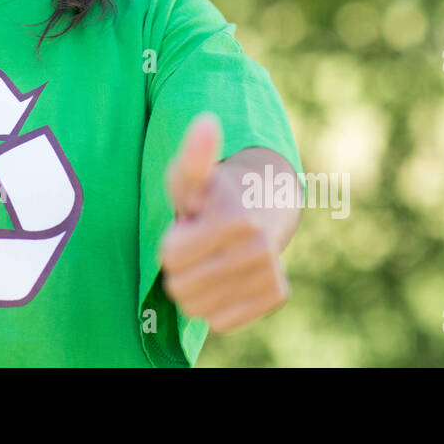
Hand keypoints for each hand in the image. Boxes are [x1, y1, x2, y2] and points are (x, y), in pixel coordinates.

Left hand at [159, 112, 289, 332]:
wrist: (264, 207)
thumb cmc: (213, 192)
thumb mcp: (192, 174)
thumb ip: (193, 154)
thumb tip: (206, 122)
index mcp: (234, 220)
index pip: (168, 258)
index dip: (171, 241)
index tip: (190, 224)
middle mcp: (259, 249)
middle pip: (180, 288)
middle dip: (180, 267)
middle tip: (199, 243)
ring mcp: (270, 274)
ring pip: (198, 309)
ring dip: (196, 286)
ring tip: (211, 257)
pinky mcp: (276, 296)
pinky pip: (220, 321)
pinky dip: (215, 304)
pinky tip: (226, 277)